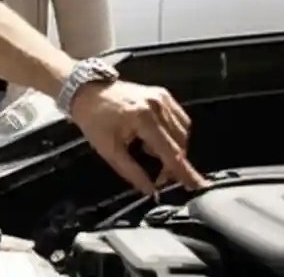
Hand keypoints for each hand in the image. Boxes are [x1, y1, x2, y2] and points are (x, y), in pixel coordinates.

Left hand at [69, 80, 206, 195]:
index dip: (183, 171)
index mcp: (143, 118)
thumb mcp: (109, 150)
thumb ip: (132, 172)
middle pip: (180, 143)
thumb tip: (150, 191)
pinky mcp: (163, 94)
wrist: (87, 91)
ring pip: (183, 131)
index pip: (170, 151)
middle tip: (158, 174)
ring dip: (174, 147)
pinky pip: (180, 119)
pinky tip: (156, 137)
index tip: (197, 186)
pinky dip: (174, 133)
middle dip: (173, 162)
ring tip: (150, 151)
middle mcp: (158, 105)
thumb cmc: (94, 121)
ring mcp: (162, 97)